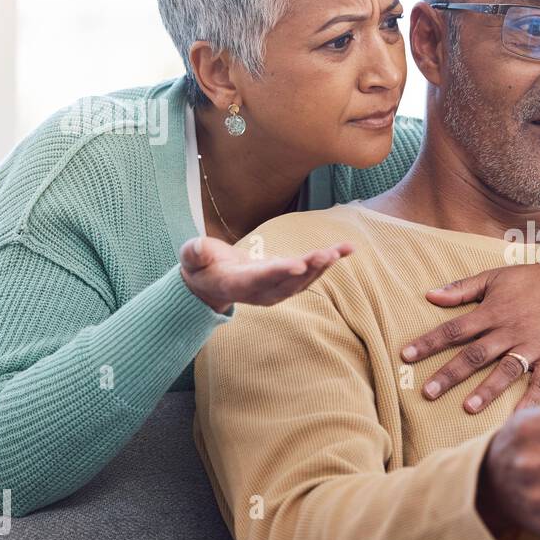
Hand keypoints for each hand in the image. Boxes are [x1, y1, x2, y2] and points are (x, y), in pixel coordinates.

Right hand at [179, 236, 351, 313]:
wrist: (211, 283)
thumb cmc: (201, 266)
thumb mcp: (192, 258)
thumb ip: (195, 253)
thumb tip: (198, 248)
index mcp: (238, 284)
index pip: (261, 279)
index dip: (279, 272)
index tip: (298, 265)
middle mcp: (262, 292)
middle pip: (289, 282)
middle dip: (309, 269)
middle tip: (326, 255)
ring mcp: (277, 290)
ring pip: (304, 280)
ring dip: (323, 266)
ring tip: (341, 250)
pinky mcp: (288, 283)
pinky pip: (311, 273)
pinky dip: (329, 261)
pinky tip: (347, 248)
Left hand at [401, 258, 539, 413]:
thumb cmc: (530, 279)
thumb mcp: (494, 277)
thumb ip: (461, 289)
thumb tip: (428, 295)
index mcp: (492, 311)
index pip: (454, 329)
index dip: (429, 342)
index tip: (407, 356)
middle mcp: (509, 330)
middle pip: (475, 355)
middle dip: (450, 374)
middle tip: (428, 392)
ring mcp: (532, 345)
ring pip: (506, 370)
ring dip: (487, 389)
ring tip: (468, 407)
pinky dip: (530, 400)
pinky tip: (516, 417)